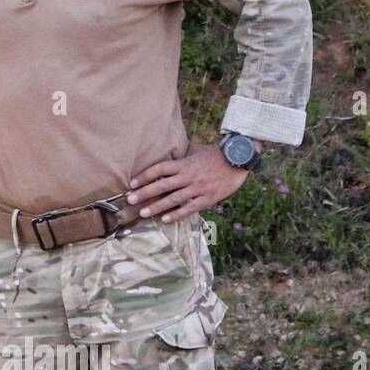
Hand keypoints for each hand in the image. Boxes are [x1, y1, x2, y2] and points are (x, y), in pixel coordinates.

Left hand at [127, 142, 256, 222]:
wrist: (239, 160)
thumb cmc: (216, 154)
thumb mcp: (197, 150)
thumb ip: (182, 154)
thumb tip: (170, 152)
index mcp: (185, 164)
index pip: (159, 169)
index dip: (144, 176)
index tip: (133, 183)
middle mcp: (189, 176)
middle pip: (162, 186)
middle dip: (144, 193)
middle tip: (130, 200)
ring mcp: (198, 188)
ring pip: (173, 199)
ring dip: (157, 207)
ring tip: (143, 213)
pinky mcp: (208, 198)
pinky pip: (190, 208)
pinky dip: (177, 215)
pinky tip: (165, 220)